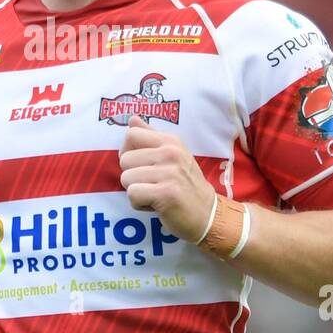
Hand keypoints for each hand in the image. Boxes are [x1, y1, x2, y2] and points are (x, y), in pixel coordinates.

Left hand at [118, 113, 216, 242]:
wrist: (207, 214)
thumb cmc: (186, 185)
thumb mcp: (174, 155)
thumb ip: (151, 136)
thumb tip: (131, 118)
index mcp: (171, 141)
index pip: (131, 134)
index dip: (128, 152)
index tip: (141, 165)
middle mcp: (171, 153)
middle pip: (124, 159)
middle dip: (132, 176)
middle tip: (152, 184)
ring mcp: (169, 173)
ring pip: (126, 178)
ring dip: (136, 191)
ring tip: (155, 194)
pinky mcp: (166, 193)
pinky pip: (132, 194)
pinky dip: (139, 204)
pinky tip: (155, 205)